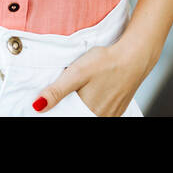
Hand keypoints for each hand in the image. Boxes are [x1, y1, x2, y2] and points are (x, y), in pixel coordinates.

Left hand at [32, 40, 148, 115]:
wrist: (135, 55)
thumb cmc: (107, 62)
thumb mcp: (77, 73)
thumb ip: (56, 91)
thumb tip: (38, 106)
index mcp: (89, 112)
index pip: (69, 117)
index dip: (60, 110)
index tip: (55, 104)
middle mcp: (102, 117)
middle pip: (80, 116)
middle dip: (71, 109)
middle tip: (68, 94)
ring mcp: (112, 114)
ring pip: (91, 115)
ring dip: (83, 108)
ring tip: (81, 92)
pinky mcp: (119, 108)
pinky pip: (102, 113)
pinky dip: (94, 107)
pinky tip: (94, 93)